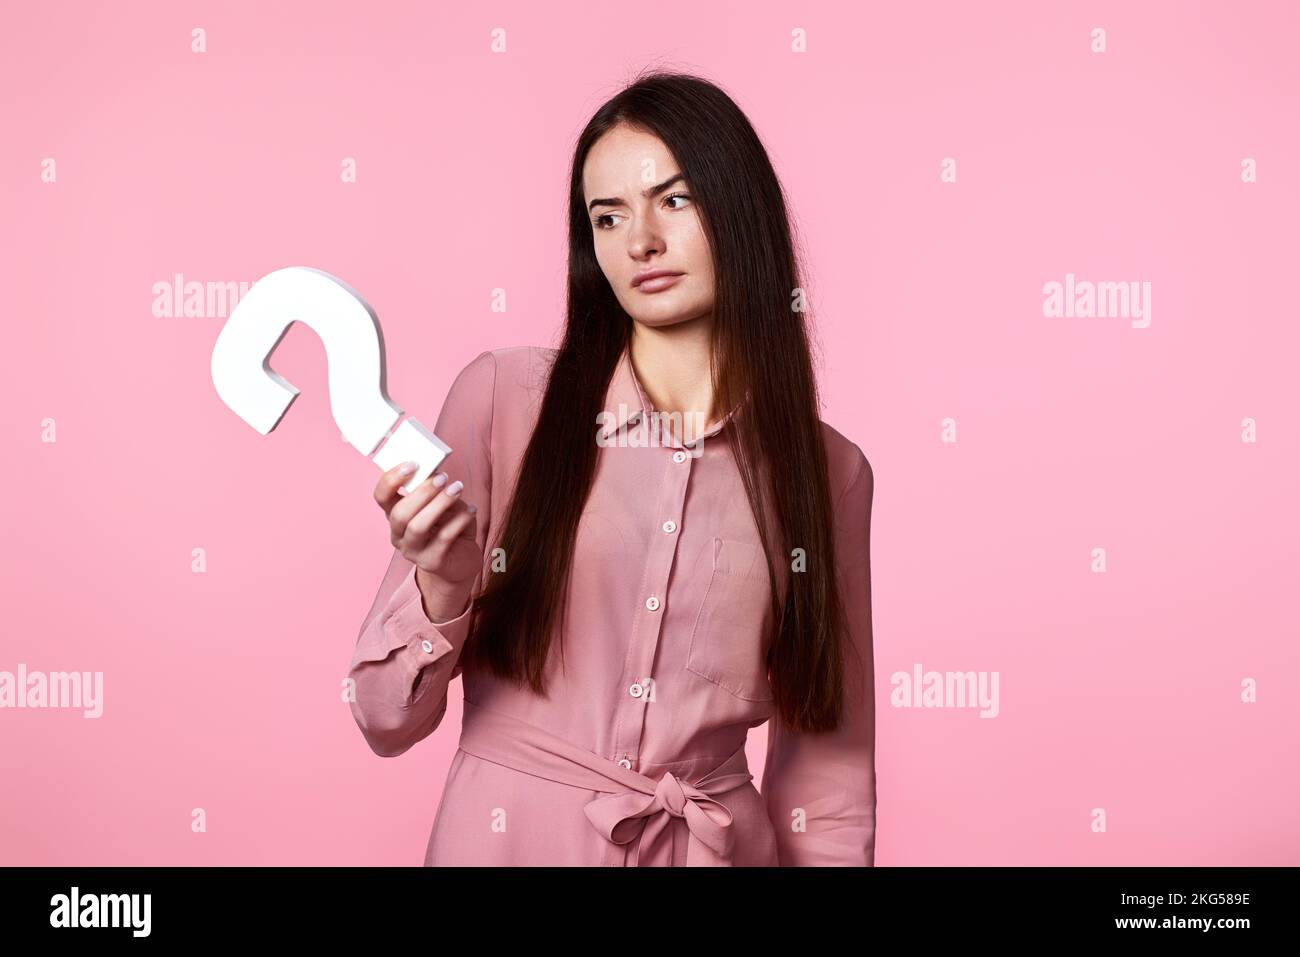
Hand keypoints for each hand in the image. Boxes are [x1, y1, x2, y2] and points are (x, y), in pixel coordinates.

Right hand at [374, 463, 482, 601]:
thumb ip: (434, 490)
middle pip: (400, 514)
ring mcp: (413, 551)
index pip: (381, 497)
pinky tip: (471, 510)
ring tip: (457, 489)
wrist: (459, 561)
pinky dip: (459, 520)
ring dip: (439, 504)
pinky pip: (444, 538)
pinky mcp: (432, 562)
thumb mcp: (439, 504)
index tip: (412, 465)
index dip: (391, 480)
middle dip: (422, 492)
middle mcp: (398, 535)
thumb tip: (437, 473)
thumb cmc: (447, 527)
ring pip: (418, 527)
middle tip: (442, 478)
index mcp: (395, 516)